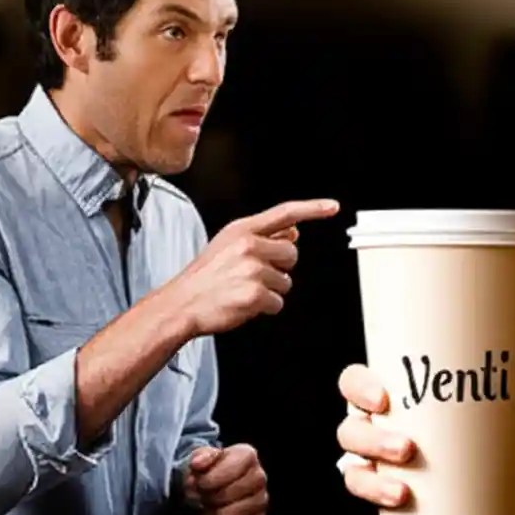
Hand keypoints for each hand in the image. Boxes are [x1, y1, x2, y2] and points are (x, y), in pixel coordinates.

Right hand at [165, 199, 338, 336]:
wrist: (181, 304)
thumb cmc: (205, 277)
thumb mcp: (228, 245)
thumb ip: (262, 236)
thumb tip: (293, 231)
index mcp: (242, 230)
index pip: (285, 213)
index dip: (312, 209)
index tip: (333, 207)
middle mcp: (248, 245)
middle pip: (292, 253)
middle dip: (280, 267)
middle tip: (254, 275)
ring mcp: (252, 269)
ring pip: (286, 281)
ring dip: (270, 290)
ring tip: (243, 290)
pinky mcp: (254, 294)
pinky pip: (278, 303)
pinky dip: (264, 308)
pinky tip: (244, 303)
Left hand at [185, 444, 268, 514]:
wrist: (212, 487)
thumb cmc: (208, 470)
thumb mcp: (200, 457)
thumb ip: (200, 457)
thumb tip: (197, 463)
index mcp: (247, 456)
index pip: (235, 467)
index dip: (213, 477)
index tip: (200, 483)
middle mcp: (259, 477)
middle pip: (235, 491)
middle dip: (212, 496)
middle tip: (201, 497)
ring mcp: (260, 499)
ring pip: (236, 512)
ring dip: (216, 512)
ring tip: (208, 507)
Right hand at [336, 364, 514, 507]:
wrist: (477, 458)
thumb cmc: (473, 419)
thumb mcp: (499, 406)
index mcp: (390, 392)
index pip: (355, 381)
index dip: (359, 387)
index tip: (384, 397)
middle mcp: (373, 421)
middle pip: (350, 425)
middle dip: (371, 439)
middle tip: (406, 448)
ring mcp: (373, 456)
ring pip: (351, 461)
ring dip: (372, 475)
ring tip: (403, 487)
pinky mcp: (381, 483)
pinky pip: (362, 489)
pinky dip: (375, 495)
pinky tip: (399, 499)